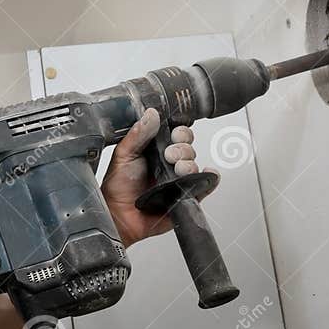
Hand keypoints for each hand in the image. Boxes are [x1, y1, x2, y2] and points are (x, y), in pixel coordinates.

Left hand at [100, 108, 218, 247]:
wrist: (119, 215)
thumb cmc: (118, 186)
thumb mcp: (124, 154)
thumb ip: (138, 134)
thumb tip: (151, 113)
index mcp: (155, 150)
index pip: (176, 134)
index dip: (179, 132)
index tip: (174, 134)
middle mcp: (168, 163)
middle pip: (188, 148)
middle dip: (183, 148)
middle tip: (170, 155)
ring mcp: (177, 180)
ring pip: (194, 165)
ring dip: (189, 164)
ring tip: (177, 170)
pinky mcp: (185, 196)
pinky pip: (204, 186)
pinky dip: (210, 178)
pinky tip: (206, 174)